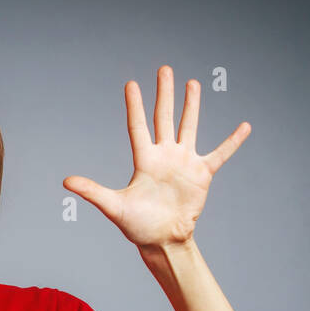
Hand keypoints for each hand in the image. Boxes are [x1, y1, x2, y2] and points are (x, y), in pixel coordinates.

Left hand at [63, 65, 249, 250]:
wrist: (163, 241)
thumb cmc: (137, 226)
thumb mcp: (114, 207)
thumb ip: (93, 191)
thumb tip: (65, 181)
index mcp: (144, 160)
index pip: (138, 126)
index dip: (135, 106)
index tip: (131, 84)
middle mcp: (164, 156)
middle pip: (164, 118)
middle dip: (164, 94)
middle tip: (164, 69)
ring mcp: (184, 162)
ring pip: (188, 127)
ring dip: (191, 106)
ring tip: (193, 83)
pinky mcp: (202, 174)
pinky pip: (220, 154)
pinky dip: (232, 141)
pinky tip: (244, 126)